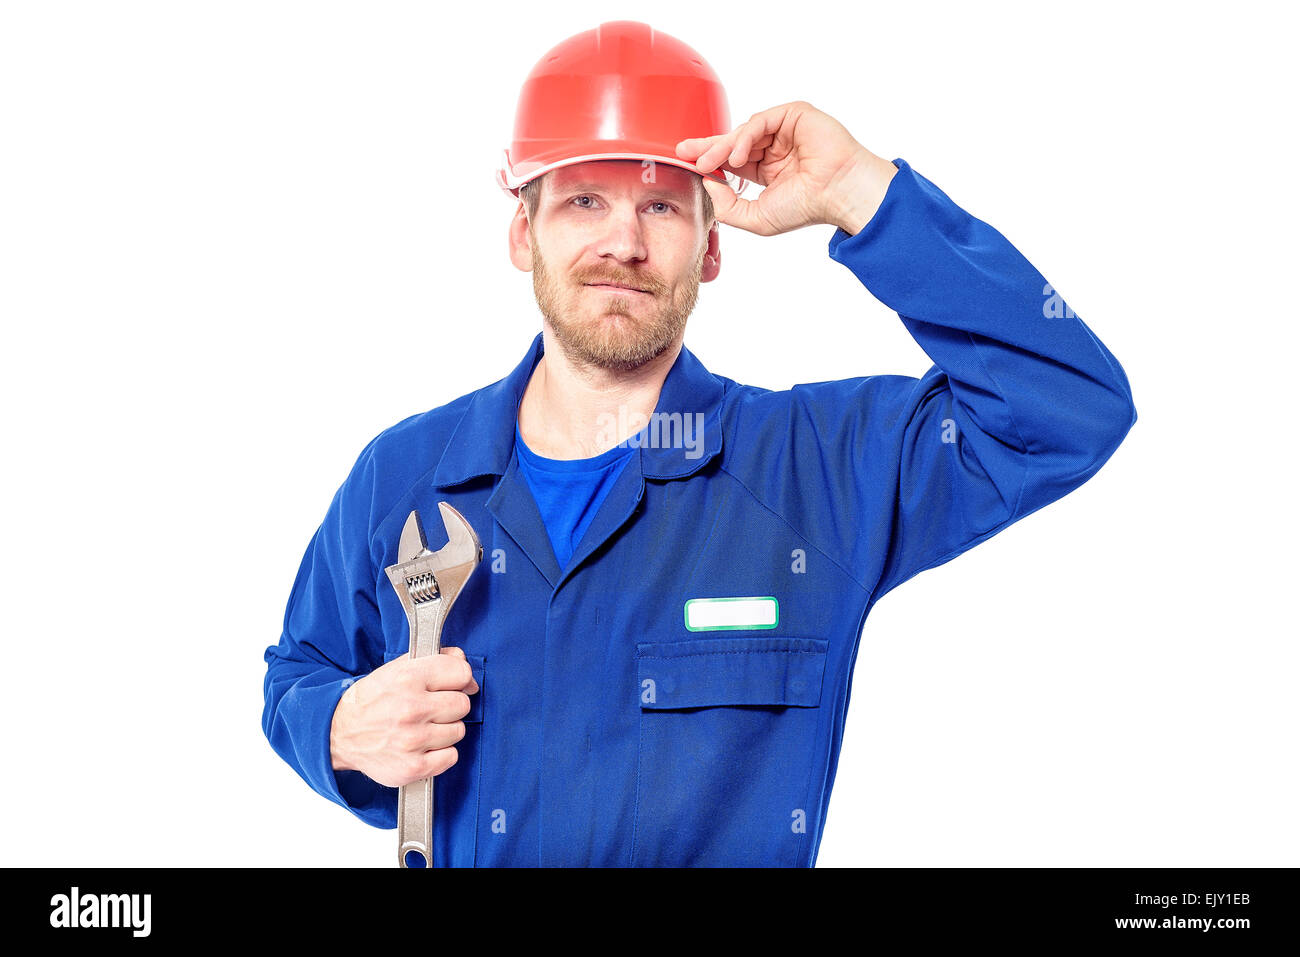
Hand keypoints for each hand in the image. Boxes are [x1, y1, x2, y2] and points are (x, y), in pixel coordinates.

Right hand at [329, 646, 478, 787]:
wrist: (339, 733)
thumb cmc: (372, 700)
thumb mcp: (399, 668)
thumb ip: (437, 660)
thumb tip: (469, 672)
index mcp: (408, 678)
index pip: (462, 673)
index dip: (459, 679)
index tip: (450, 685)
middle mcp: (411, 708)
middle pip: (463, 704)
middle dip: (450, 705)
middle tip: (431, 709)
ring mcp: (413, 740)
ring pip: (458, 731)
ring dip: (445, 730)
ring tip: (423, 727)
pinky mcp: (413, 767)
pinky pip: (451, 757)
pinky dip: (441, 754)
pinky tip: (423, 746)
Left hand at [675, 100, 897, 235]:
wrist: (838, 194)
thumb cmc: (807, 208)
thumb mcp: (756, 217)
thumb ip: (727, 206)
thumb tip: (706, 184)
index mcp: (768, 170)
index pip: (731, 161)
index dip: (709, 160)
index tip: (687, 162)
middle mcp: (775, 149)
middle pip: (732, 142)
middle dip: (707, 147)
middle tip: (684, 152)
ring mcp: (785, 131)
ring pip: (743, 132)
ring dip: (722, 147)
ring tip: (708, 163)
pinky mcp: (795, 115)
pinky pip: (761, 121)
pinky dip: (744, 137)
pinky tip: (737, 157)